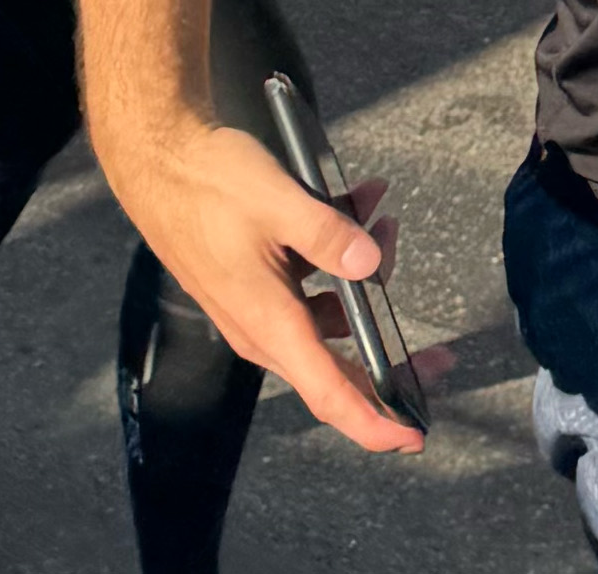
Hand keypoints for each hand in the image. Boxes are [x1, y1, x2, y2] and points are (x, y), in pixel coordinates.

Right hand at [91, 114, 429, 451]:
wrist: (156, 158)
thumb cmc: (207, 182)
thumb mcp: (276, 200)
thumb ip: (329, 234)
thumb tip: (372, 262)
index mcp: (268, 321)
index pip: (327, 393)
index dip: (373, 423)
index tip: (411, 437)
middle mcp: (262, 326)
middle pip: (338, 365)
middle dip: (392, 357)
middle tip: (442, 355)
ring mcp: (258, 306)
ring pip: (329, 317)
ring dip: (366, 277)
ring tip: (384, 220)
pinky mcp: (257, 281)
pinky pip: (310, 285)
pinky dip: (338, 254)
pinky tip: (358, 204)